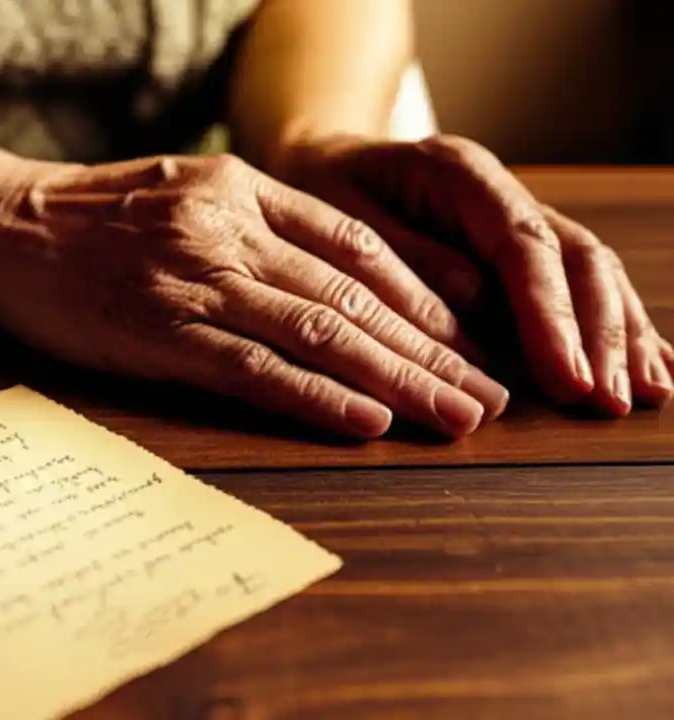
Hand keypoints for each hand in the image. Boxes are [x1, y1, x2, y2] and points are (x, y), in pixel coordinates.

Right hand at [0, 154, 508, 438]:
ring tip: (453, 418)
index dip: (422, 293)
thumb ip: (248, 219)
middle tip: (486, 397)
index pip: (355, 244)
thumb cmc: (86, 215)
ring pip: (319, 330)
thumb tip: (325, 271)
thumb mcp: (178, 189)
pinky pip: (252, 368)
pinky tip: (366, 421)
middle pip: (353, 293)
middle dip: (431, 350)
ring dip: (396, 379)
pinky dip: (315, 396)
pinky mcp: (157, 331)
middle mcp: (227, 230)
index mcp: (238, 190)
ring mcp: (193, 280)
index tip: (467, 336)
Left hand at [275, 133, 673, 414]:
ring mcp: (517, 217)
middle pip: (573, 257)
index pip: (522, 244)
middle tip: (610, 401)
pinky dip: (611, 325)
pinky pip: (576, 283)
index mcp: (460, 173)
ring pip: (589, 270)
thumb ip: (403, 253)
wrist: (323, 160)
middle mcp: (501, 191)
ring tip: (647, 392)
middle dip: (599, 332)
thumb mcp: (339, 214)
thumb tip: (473, 296)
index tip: (568, 376)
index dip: (551, 314)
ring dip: (620, 333)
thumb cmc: (326, 190)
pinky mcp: (519, 251)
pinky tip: (648, 364)